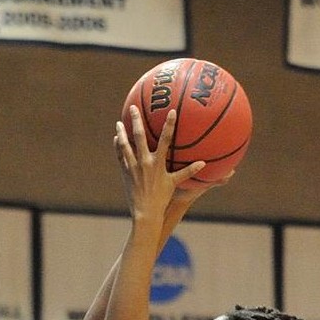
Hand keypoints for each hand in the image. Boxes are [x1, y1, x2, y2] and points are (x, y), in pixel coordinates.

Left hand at [116, 105, 205, 224]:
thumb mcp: (175, 183)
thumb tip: (203, 163)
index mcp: (158, 163)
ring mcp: (133, 167)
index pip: (165, 140)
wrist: (145, 212)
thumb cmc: (162, 198)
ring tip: (118, 122)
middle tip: (133, 107)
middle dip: (136, 121)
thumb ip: (188, 171)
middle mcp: (144, 162)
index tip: (171, 111)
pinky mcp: (125, 172)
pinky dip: (118, 146)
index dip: (169, 125)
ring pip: (125, 145)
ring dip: (121, 133)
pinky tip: (116, 138)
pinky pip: (120, 156)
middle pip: (139, 137)